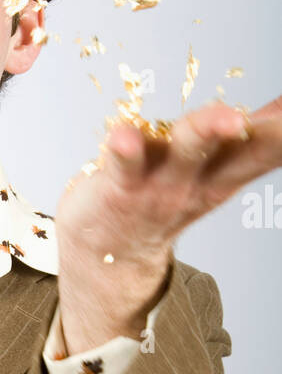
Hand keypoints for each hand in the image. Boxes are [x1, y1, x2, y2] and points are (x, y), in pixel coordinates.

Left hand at [54, 95, 281, 352]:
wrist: (108, 254)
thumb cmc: (162, 194)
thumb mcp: (213, 168)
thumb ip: (245, 139)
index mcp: (225, 173)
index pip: (264, 149)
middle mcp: (200, 181)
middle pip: (238, 152)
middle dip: (270, 134)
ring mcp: (161, 186)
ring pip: (187, 152)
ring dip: (208, 131)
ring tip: (230, 119)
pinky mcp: (120, 188)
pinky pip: (123, 166)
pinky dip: (124, 149)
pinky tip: (122, 136)